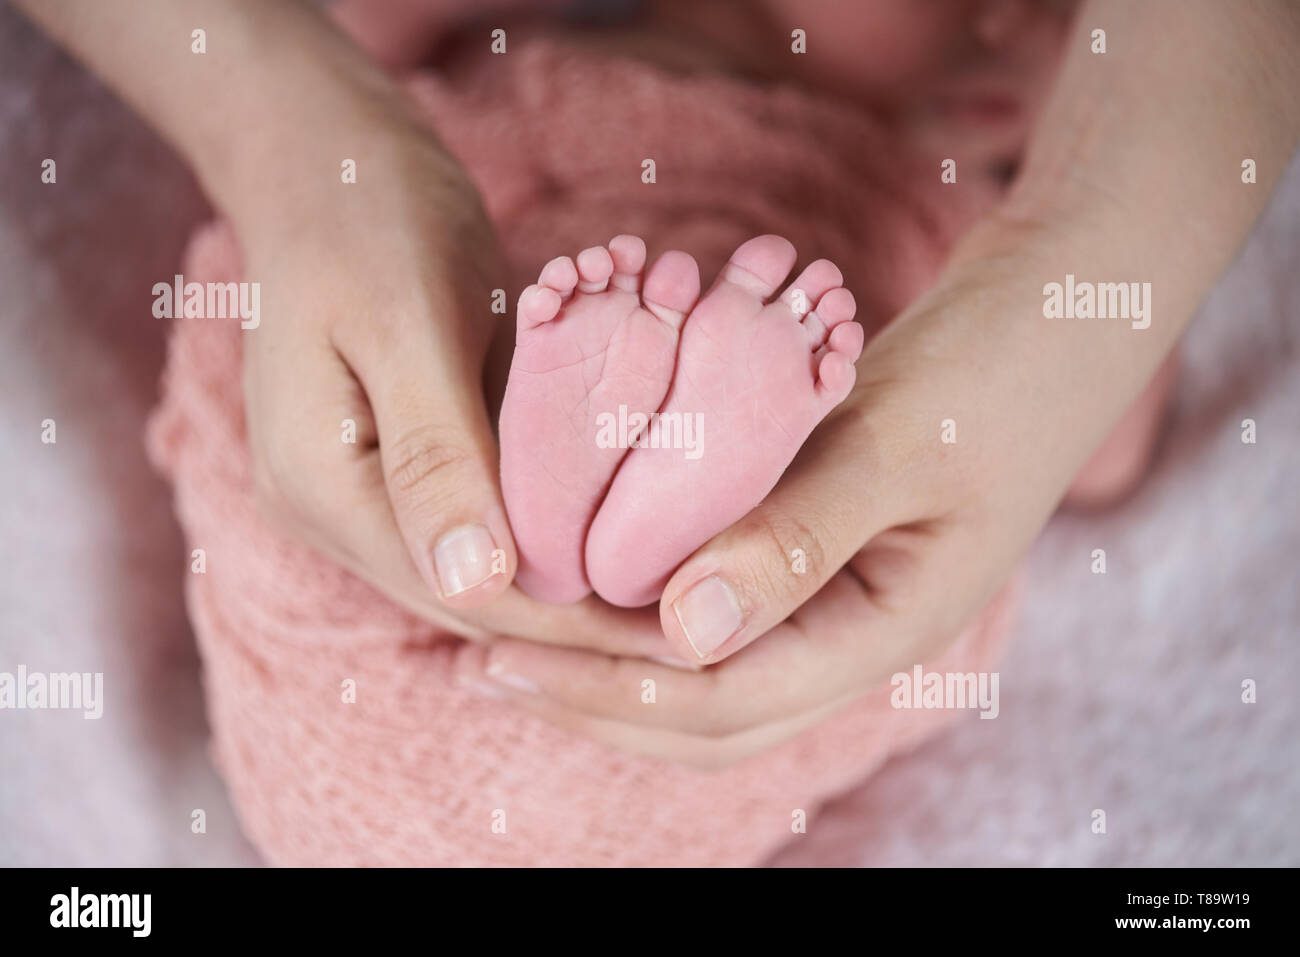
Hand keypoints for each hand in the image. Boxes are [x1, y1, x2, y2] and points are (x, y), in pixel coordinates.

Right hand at [239, 126, 672, 657]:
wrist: (330, 159)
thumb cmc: (369, 216)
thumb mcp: (406, 322)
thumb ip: (435, 454)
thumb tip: (475, 583)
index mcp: (322, 485)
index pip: (463, 592)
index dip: (572, 626)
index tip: (672, 644)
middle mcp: (335, 507)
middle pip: (473, 594)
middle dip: (583, 621)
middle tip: (696, 633)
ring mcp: (363, 486)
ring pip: (485, 563)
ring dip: (574, 582)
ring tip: (676, 596)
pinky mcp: (401, 457)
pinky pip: (485, 513)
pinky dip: (552, 529)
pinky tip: (621, 532)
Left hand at [449, 271, 1067, 766]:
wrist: (1053, 314)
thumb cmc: (992, 372)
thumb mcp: (897, 449)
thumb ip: (795, 542)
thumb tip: (681, 635)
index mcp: (883, 634)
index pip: (723, 703)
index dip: (606, 693)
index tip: (503, 656)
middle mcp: (851, 635)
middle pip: (704, 711)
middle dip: (590, 697)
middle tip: (481, 661)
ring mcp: (836, 596)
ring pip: (705, 664)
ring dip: (608, 656)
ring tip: (509, 626)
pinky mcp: (814, 547)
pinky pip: (716, 597)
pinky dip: (643, 594)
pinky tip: (582, 562)